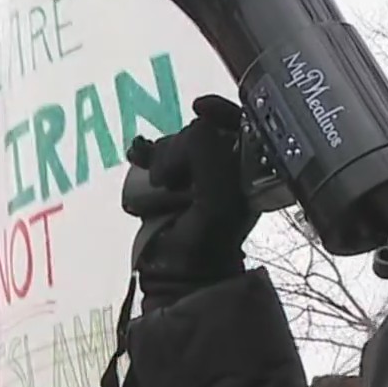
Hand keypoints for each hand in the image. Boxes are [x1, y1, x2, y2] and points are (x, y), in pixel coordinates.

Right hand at [126, 95, 257, 311]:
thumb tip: (183, 133)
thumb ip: (205, 152)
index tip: (199, 107)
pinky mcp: (167, 187)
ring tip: (153, 173)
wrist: (176, 279)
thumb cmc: (206, 240)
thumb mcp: (217, 194)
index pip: (243, 124)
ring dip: (162, 151)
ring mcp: (195, 178)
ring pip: (177, 143)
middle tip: (171, 172)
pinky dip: (144, 151)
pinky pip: (154, 154)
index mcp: (251, 171)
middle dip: (183, 143)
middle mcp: (226, 170)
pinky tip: (136, 155)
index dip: (223, 111)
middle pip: (203, 131)